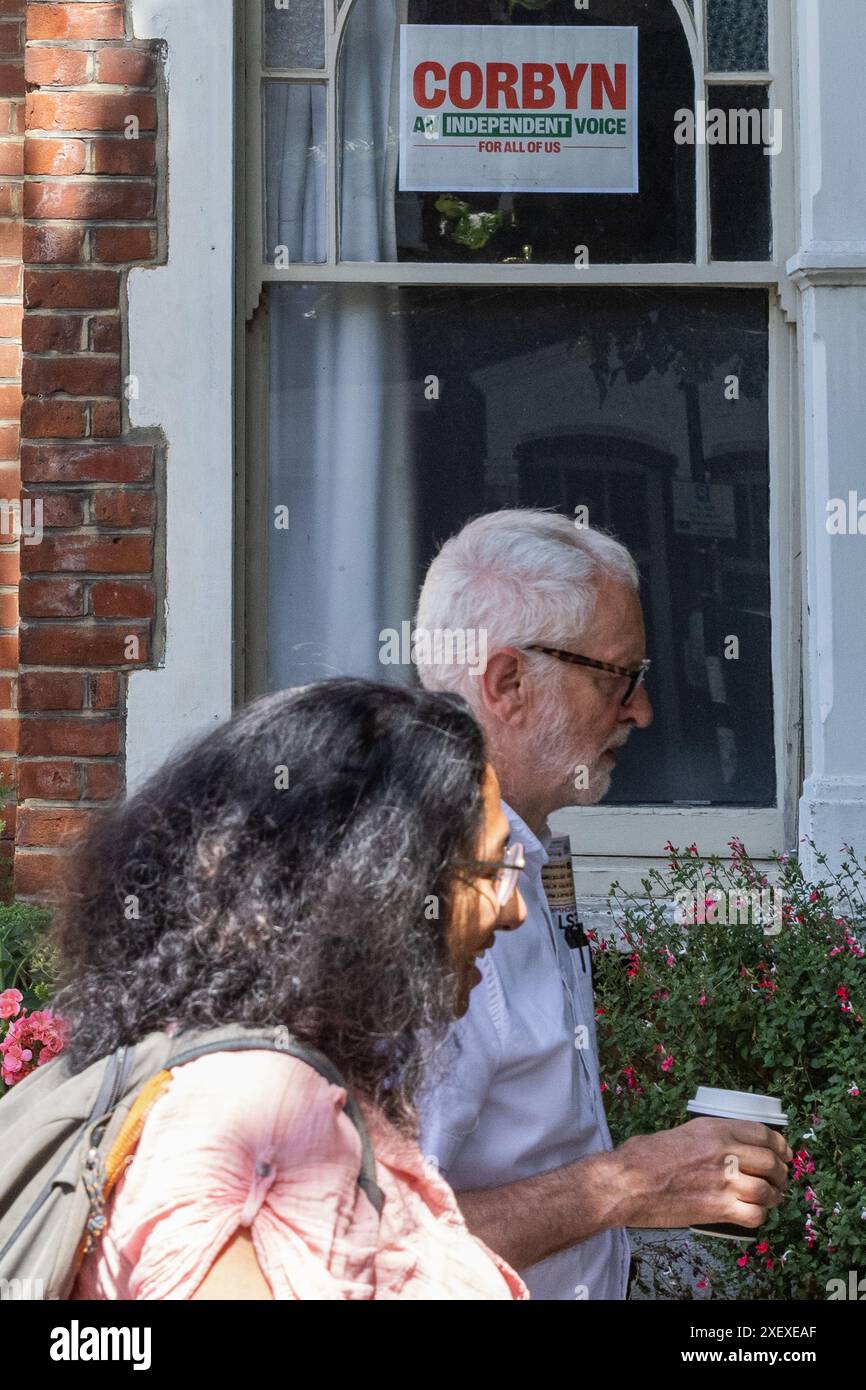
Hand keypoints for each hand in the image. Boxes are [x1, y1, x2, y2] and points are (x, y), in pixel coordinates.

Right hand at [613, 1117, 792, 1230]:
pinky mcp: (717, 1208)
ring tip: (770, 1200)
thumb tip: (719, 1149)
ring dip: (773, 1197)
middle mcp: (723, 1151)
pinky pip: (754, 1215)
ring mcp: (722, 1180)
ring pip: (767, 1190)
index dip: (779, 1145)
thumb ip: (705, 1138)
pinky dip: (759, 1217)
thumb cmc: (642, 1157)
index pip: (762, 1133)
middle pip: (770, 1161)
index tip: (784, 1154)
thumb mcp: (678, 1133)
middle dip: (780, 1173)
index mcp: (714, 1128)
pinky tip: (752, 1215)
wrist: (626, 1182)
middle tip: (779, 1181)